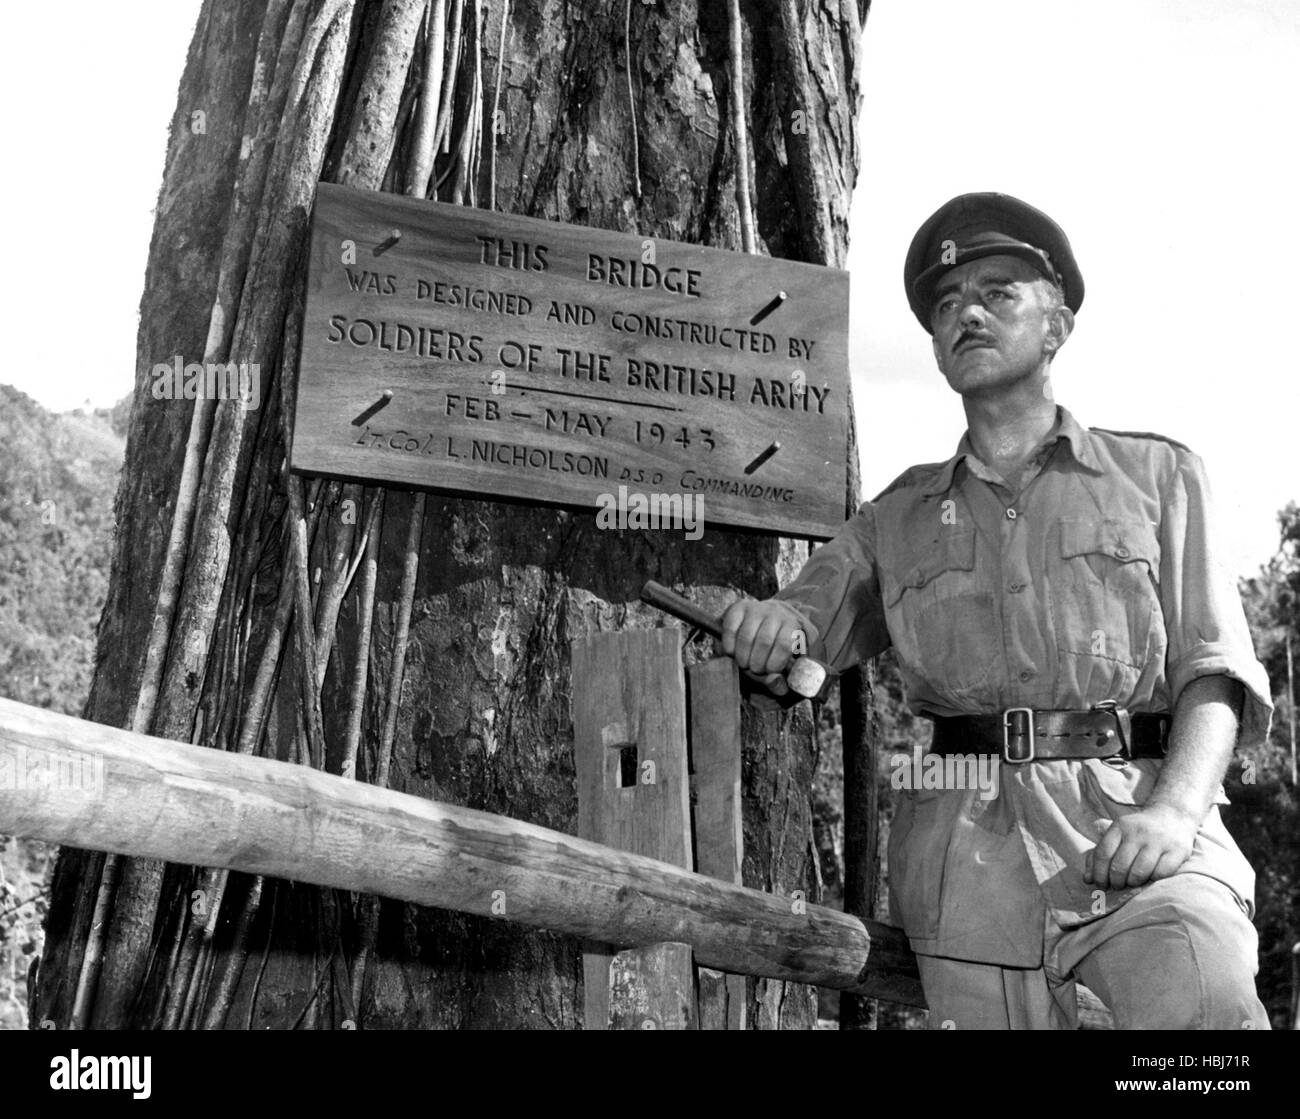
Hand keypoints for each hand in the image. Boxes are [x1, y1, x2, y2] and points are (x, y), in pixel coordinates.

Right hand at [719, 598, 806, 692]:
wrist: (772, 617)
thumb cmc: (782, 646)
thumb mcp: (792, 661)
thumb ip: (786, 677)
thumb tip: (774, 681)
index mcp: (795, 624)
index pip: (784, 644)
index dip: (775, 663)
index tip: (770, 672)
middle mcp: (777, 612)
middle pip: (764, 641)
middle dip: (757, 663)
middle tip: (756, 670)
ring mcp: (757, 608)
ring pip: (746, 636)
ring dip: (742, 657)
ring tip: (744, 664)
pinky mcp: (739, 607)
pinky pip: (731, 628)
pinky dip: (729, 645)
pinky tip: (732, 652)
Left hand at [1083, 802, 1198, 889]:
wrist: (1172, 815)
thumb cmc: (1138, 831)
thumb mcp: (1117, 835)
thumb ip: (1098, 855)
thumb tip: (1086, 879)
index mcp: (1120, 826)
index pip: (1103, 854)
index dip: (1098, 873)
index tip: (1100, 883)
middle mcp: (1138, 832)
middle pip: (1120, 865)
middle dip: (1115, 881)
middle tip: (1117, 885)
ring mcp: (1158, 841)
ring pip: (1139, 872)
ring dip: (1133, 883)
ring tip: (1132, 883)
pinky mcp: (1177, 850)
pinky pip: (1161, 873)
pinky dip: (1153, 880)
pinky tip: (1151, 878)